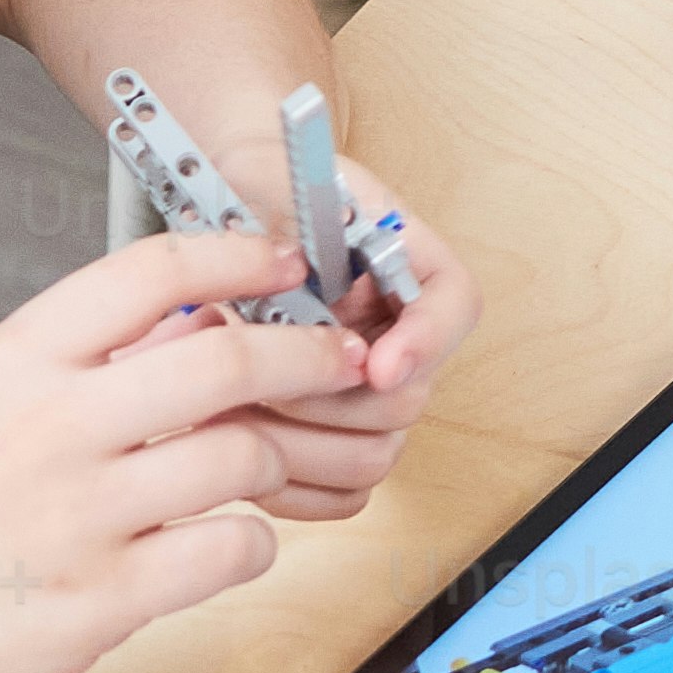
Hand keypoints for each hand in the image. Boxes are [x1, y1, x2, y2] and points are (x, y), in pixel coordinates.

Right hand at [0, 228, 377, 672]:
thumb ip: (86, 364)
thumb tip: (203, 316)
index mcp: (19, 362)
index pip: (153, 268)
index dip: (240, 255)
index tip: (288, 263)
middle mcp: (50, 427)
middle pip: (225, 356)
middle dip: (306, 353)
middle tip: (340, 359)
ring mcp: (78, 516)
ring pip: (240, 454)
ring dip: (277, 460)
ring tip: (265, 468)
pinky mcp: (101, 600)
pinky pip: (230, 551)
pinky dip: (251, 546)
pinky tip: (229, 545)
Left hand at [256, 170, 482, 524]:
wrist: (215, 203)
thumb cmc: (253, 189)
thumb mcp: (281, 182)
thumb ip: (307, 221)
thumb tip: (303, 277)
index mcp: (406, 264)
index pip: (456, 305)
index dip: (427, 342)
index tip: (378, 362)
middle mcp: (396, 333)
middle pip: (407, 398)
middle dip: (328, 397)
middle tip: (257, 375)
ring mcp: (364, 390)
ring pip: (373, 451)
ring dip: (300, 438)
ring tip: (228, 400)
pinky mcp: (327, 438)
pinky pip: (339, 490)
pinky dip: (293, 483)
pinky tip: (240, 445)